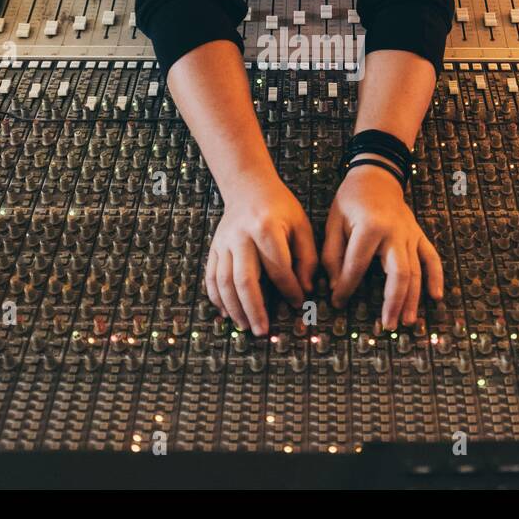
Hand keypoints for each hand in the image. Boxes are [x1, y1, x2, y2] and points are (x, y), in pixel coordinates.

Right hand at [204, 176, 316, 335]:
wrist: (248, 186)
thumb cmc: (280, 208)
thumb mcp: (301, 225)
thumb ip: (307, 258)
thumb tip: (305, 289)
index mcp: (265, 229)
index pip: (278, 268)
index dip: (289, 290)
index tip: (298, 303)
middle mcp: (241, 237)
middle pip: (244, 280)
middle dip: (254, 309)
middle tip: (263, 331)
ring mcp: (223, 243)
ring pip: (224, 282)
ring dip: (234, 308)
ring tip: (245, 326)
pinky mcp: (214, 248)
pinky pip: (211, 277)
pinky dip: (217, 298)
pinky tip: (226, 313)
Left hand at [322, 161, 443, 328]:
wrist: (377, 175)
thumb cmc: (351, 200)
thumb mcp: (333, 222)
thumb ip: (332, 255)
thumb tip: (336, 287)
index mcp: (370, 227)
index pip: (357, 266)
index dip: (346, 288)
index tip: (338, 303)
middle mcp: (395, 232)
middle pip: (399, 273)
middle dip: (393, 302)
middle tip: (387, 326)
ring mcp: (411, 235)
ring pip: (417, 270)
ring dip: (413, 298)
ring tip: (406, 321)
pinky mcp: (419, 235)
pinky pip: (432, 258)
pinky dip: (436, 277)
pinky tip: (436, 297)